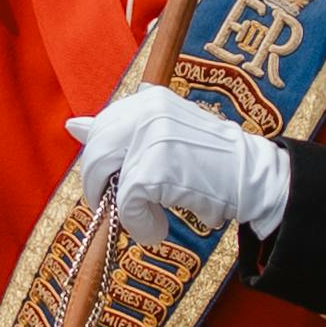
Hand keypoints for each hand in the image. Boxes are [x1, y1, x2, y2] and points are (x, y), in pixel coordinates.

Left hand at [70, 84, 290, 248]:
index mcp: (149, 98)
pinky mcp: (154, 168)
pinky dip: (138, 223)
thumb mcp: (166, 134)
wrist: (252, 178)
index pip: (102, 126)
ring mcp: (151, 137)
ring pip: (105, 179)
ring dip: (122, 208)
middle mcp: (147, 110)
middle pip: (95, 152)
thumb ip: (123, 131)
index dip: (104, 160)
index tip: (115, 180)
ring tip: (148, 220)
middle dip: (100, 185)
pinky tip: (157, 228)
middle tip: (122, 207)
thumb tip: (72, 125)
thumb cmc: (211, 162)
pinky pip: (125, 203)